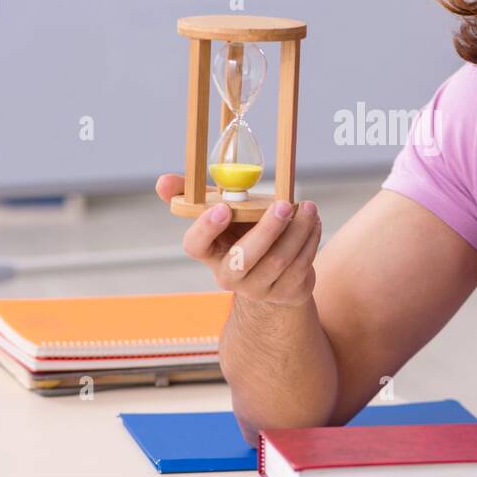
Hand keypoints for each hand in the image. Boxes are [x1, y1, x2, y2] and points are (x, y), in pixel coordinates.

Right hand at [155, 174, 320, 306]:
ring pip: (279, 260)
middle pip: (245, 257)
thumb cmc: (241, 234)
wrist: (271, 274)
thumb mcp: (221, 213)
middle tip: (284, 204)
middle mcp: (229, 275)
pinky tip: (314, 222)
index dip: (206, 229)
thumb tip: (162, 183)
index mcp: (209, 252)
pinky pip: (300, 266)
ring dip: (297, 231)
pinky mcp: (285, 293)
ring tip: (309, 207)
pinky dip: (310, 241)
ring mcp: (257, 288)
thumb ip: (194, 195)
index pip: (196, 245)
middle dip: (267, 229)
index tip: (223, 208)